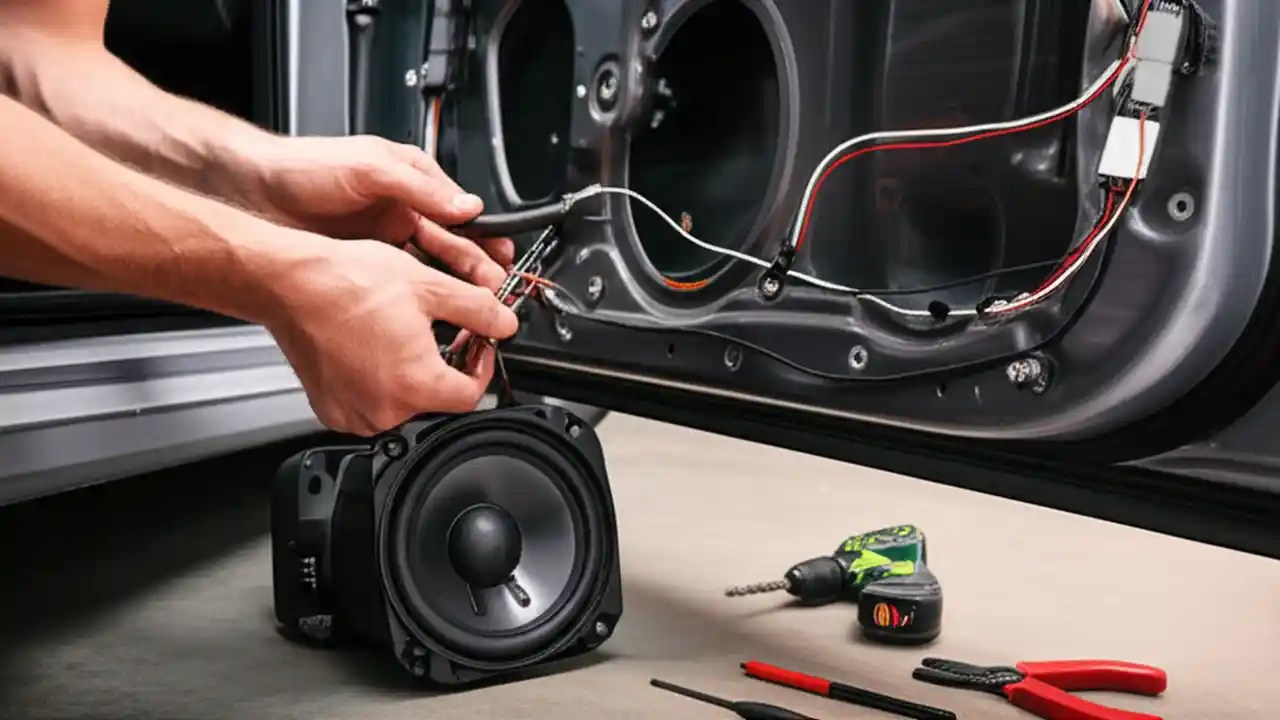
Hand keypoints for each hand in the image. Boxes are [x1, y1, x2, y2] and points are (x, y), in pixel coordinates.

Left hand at [233, 134, 514, 291]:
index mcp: (411, 181)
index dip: (483, 237)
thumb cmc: (304, 168)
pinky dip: (416, 297)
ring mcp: (382, 238)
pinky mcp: (364, 262)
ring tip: (470, 307)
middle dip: (474, 268)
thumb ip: (420, 189)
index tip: (501, 259)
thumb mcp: (370, 170)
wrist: (252, 190)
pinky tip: (428, 314)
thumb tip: (465, 206)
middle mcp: (402, 209)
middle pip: (450, 245)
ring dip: (450, 287)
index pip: (459, 213)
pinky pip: (399, 283)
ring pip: (428, 267)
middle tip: (493, 291)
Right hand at [263, 237, 518, 434]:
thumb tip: (504, 323)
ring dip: (410, 372)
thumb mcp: (429, 285)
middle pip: (437, 398)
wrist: (289, 282)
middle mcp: (384, 410)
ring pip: (402, 401)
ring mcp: (354, 413)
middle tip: (437, 330)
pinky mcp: (330, 408)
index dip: (482, 364)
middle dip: (444, 364)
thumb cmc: (346, 282)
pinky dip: (376, 380)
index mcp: (416, 384)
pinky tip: (370, 347)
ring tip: (399, 334)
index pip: (472, 394)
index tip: (478, 344)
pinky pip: (368, 402)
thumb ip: (480, 308)